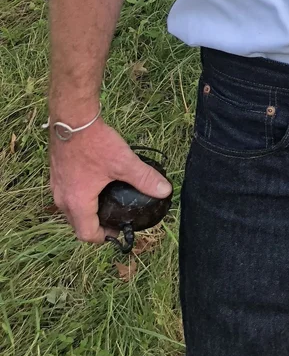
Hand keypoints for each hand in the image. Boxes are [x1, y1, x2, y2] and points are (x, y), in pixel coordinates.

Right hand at [49, 116, 171, 243]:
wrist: (72, 119)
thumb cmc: (95, 142)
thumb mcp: (123, 162)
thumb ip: (144, 178)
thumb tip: (165, 190)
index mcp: (76, 203)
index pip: (86, 234)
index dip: (104, 236)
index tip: (119, 229)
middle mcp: (62, 199)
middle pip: (77, 224)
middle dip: (96, 225)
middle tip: (116, 218)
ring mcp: (56, 186)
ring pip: (71, 209)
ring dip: (87, 211)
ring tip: (107, 202)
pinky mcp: (56, 174)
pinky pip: (67, 195)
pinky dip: (80, 197)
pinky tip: (95, 184)